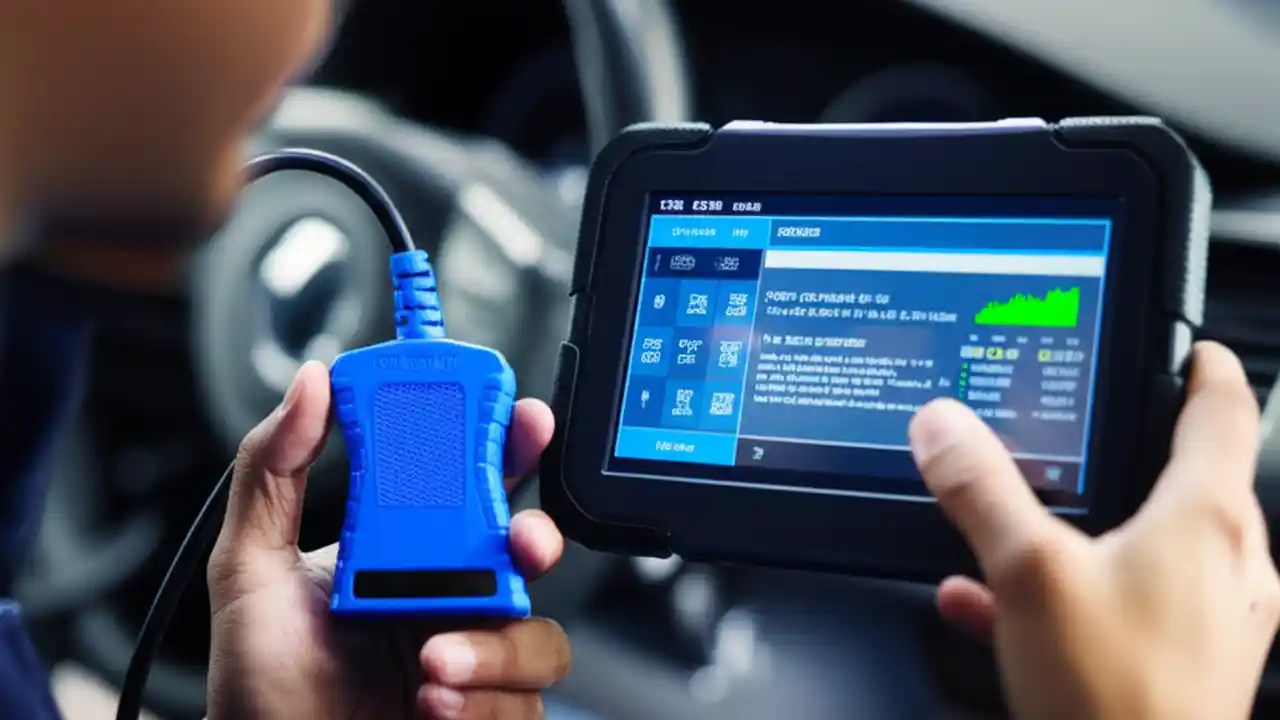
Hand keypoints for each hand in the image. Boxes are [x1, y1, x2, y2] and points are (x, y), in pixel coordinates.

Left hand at [206, 361, 570, 719]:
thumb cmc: (261, 683)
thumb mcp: (250, 565)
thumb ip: (272, 469)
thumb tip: (310, 385)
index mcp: (407, 552)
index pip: (471, 487)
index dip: (509, 447)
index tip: (521, 420)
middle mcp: (449, 600)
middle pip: (528, 553)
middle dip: (538, 538)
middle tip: (520, 542)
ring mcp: (472, 659)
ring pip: (538, 635)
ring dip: (495, 647)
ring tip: (431, 663)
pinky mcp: (485, 712)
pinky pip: (524, 701)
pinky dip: (485, 701)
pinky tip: (433, 702)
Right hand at [909, 342, 1279, 719]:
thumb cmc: (1117, 698)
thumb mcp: (1028, 574)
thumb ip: (982, 491)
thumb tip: (945, 425)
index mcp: (1206, 520)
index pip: (1223, 410)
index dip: (1205, 364)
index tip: (1192, 344)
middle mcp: (1227, 564)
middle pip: (1186, 477)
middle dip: (1126, 449)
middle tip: (1082, 426)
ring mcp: (1211, 617)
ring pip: (1145, 543)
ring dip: (1083, 526)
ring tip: (1014, 524)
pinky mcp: (1185, 661)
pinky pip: (1122, 602)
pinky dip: (1067, 588)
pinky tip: (988, 604)